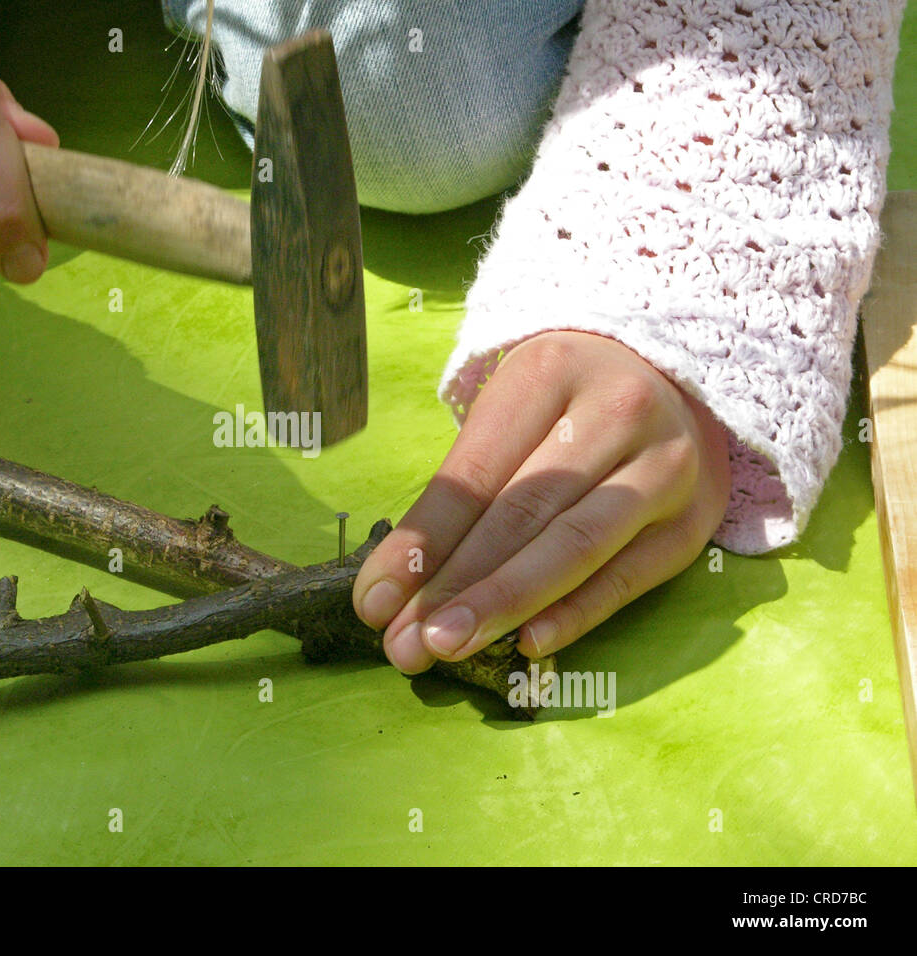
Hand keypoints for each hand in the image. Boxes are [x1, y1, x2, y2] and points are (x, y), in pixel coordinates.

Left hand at [353, 330, 731, 672]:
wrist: (676, 377)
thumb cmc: (566, 402)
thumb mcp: (510, 412)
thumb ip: (461, 490)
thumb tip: (398, 583)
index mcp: (550, 374)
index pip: (473, 475)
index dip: (422, 544)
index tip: (374, 601)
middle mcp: (615, 414)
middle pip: (521, 514)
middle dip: (453, 586)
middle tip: (403, 643)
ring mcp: (664, 468)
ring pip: (574, 546)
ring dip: (503, 605)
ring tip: (447, 647)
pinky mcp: (692, 523)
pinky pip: (625, 578)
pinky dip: (574, 614)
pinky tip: (526, 644)